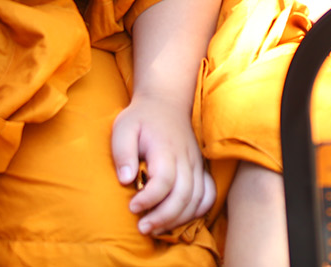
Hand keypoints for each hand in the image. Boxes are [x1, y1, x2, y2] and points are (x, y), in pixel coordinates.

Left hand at [111, 94, 216, 234]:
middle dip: (163, 217)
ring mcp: (196, 164)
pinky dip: (197, 211)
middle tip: (142, 227)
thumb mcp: (123, 128)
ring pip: (197, 199)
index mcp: (165, 148)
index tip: (132, 207)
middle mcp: (185, 158)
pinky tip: (178, 218)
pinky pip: (208, 195)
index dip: (149, 199)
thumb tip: (126, 180)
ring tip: (156, 228)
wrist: (165, 102)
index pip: (164, 180)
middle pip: (183, 195)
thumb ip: (122, 153)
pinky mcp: (200, 168)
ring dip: (178, 219)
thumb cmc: (141, 118)